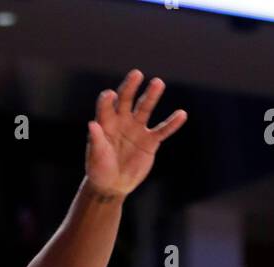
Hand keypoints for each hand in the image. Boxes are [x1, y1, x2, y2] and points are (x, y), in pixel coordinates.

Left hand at [86, 70, 186, 198]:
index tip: (110, 95)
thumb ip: (95, 139)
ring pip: (145, 108)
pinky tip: (182, 114)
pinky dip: (172, 123)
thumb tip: (92, 124)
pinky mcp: (150, 141)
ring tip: (158, 83)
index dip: (107, 100)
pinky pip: (162, 130)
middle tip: (137, 74)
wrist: (113, 185)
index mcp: (106, 122)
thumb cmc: (99, 169)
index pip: (107, 105)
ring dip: (151, 96)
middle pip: (127, 99)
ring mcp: (137, 129)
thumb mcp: (96, 156)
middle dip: (131, 87)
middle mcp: (122, 120)